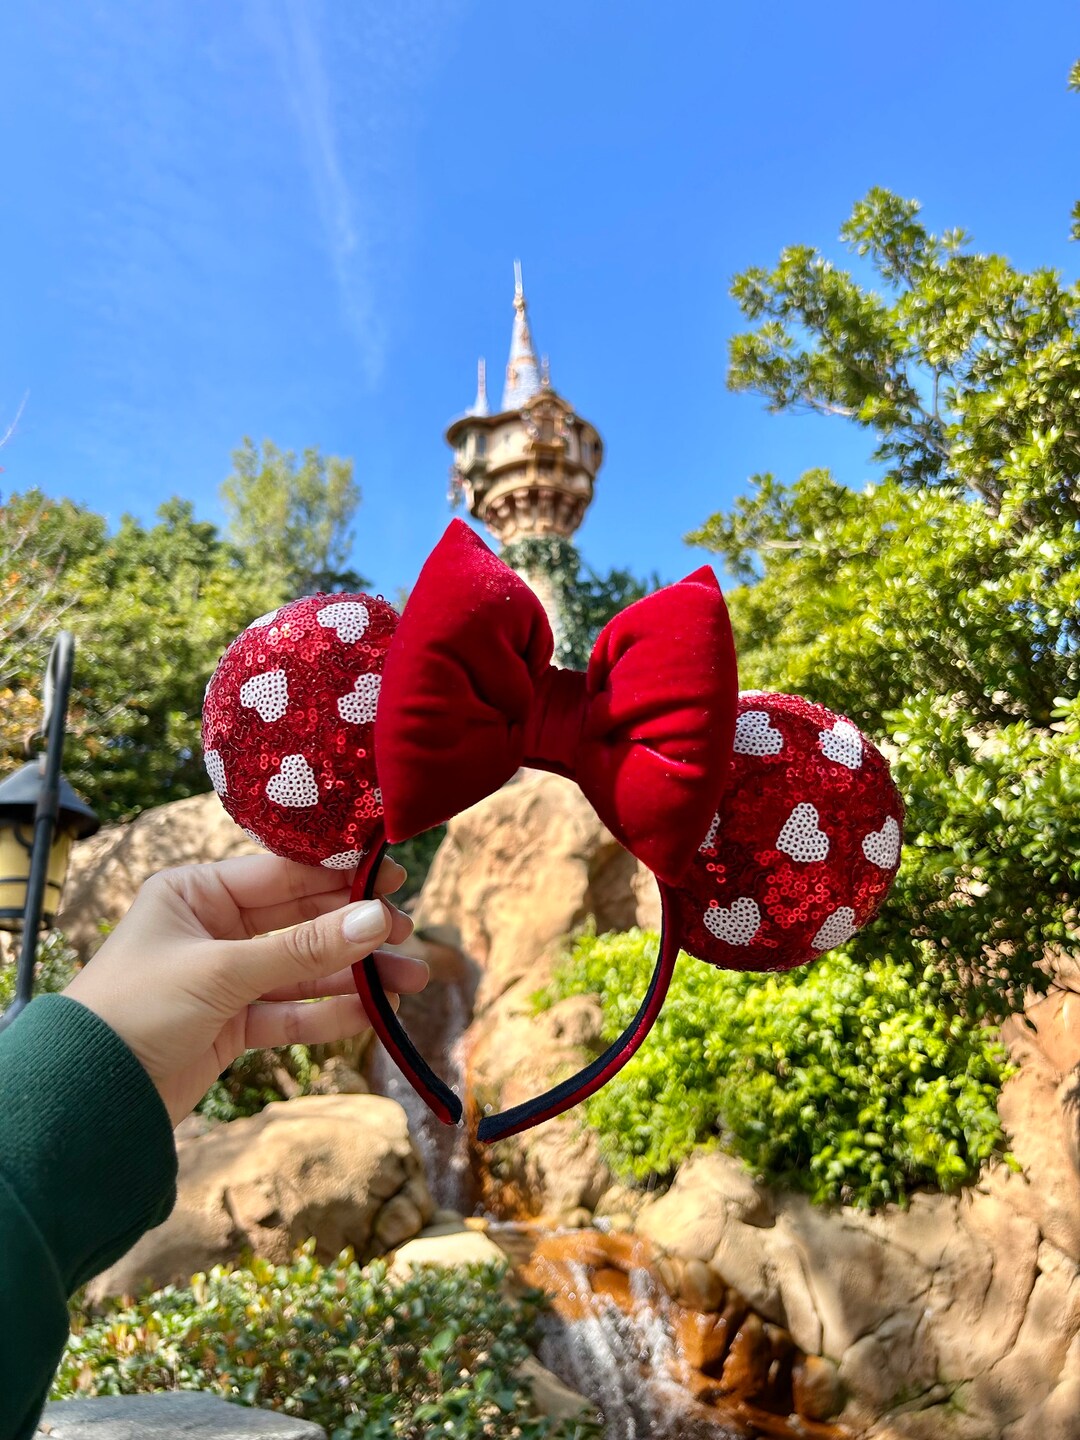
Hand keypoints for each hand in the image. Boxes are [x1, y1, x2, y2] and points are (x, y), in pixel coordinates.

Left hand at [62, 853, 423, 1125]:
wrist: (87, 1098)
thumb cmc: (137, 1009)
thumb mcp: (223, 971)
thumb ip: (304, 948)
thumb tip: (377, 918)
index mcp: (196, 892)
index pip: (283, 874)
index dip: (341, 876)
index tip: (395, 877)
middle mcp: (212, 927)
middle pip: (301, 921)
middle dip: (356, 931)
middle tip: (409, 935)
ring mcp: (225, 976)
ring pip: (303, 969)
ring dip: (353, 976)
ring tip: (409, 981)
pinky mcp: (231, 1023)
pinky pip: (291, 1010)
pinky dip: (329, 1012)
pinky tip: (371, 1013)